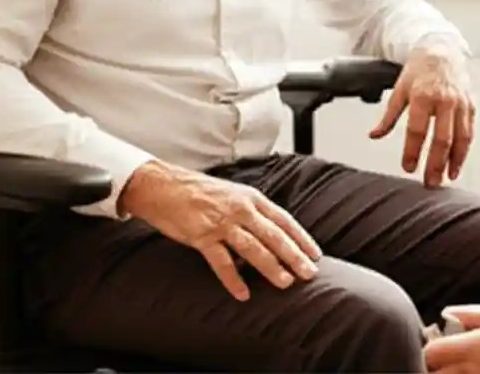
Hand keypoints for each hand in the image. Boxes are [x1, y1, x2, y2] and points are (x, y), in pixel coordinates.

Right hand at [117, 161, 321, 301]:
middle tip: (309, 273)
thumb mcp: (234, 194)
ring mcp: (221, 223)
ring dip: (271, 267)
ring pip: (252, 248)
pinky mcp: (202, 236)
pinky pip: (221, 262)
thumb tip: (274, 233)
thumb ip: (253, 211)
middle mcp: (241, 209)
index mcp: (252, 198)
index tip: (315, 255)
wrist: (163, 186)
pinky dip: (233, 279)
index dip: (301, 238)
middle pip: (274, 235)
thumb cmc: (200, 192)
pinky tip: (243, 293)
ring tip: (285, 282)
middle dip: (294, 256)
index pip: (284, 220)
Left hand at [369, 36, 474, 186]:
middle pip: (442, 138)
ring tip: (448, 177)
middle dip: (436, 163)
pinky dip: (464, 150)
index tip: (408, 168)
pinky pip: (469, 131)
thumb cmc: (419, 71)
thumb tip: (374, 136)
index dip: (412, 151)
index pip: (417, 130)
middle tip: (430, 182)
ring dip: (455, 161)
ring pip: (460, 138)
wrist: (442, 50)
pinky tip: (458, 163)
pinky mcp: (470, 105)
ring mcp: (460, 103)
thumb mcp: (399, 90)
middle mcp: (444, 100)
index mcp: (423, 96)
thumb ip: (388, 117)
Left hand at [424, 305, 479, 373]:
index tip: (439, 346)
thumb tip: (448, 312)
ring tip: (465, 365)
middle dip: (436, 367)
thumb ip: (472, 313)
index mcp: (474, 347)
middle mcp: (474, 370)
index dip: (431, 350)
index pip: (431, 354)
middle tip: (448, 359)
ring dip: (452, 373)